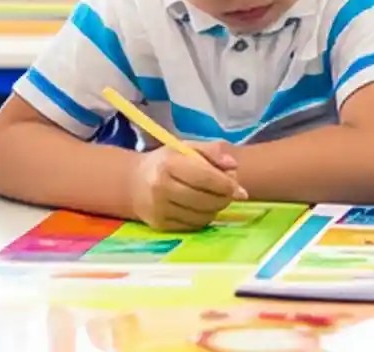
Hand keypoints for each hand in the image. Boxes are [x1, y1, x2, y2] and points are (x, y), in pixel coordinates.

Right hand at [130, 141, 247, 231]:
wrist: (134, 182)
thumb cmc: (167, 162)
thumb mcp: (187, 148)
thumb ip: (213, 151)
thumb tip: (234, 166)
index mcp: (169, 164)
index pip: (206, 178)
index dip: (227, 185)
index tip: (239, 188)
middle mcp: (161, 187)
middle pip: (205, 200)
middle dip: (224, 199)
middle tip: (229, 194)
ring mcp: (159, 208)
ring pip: (201, 216)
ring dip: (215, 209)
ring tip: (215, 199)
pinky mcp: (160, 224)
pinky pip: (192, 226)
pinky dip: (203, 218)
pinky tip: (202, 208)